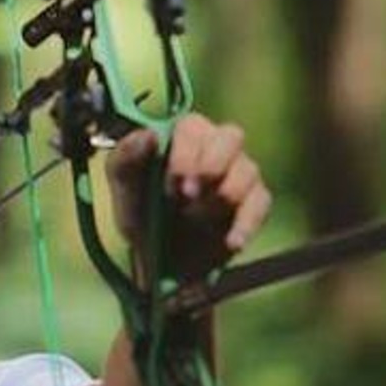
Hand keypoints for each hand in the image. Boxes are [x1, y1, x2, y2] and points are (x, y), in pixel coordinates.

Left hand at [106, 115, 270, 283]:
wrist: (162, 258)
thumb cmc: (142, 210)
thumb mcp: (124, 187)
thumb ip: (126, 158)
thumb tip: (147, 135)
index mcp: (183, 135)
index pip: (192, 128)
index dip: (185, 156)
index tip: (171, 187)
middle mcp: (217, 145)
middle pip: (232, 136)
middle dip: (212, 166)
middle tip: (189, 197)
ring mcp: (240, 171)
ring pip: (247, 171)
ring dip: (220, 200)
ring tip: (195, 222)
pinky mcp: (255, 201)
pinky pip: (261, 203)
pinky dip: (246, 224)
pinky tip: (231, 242)